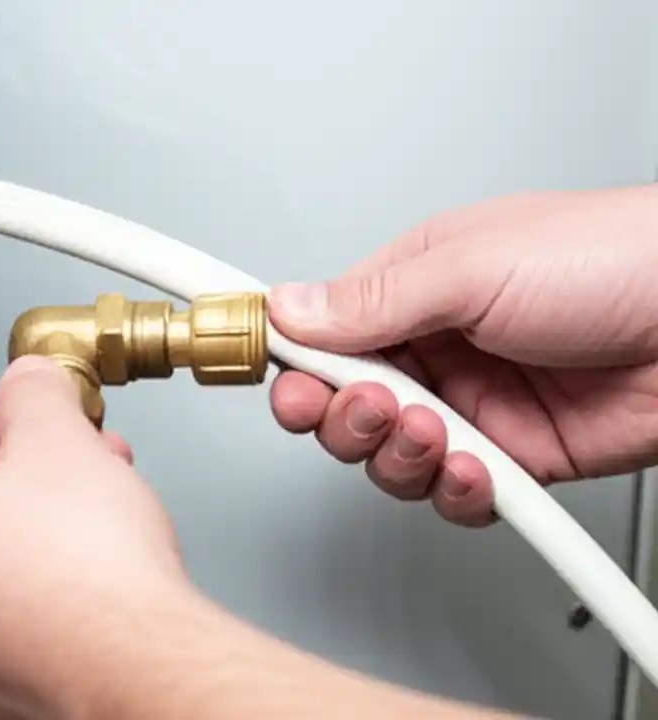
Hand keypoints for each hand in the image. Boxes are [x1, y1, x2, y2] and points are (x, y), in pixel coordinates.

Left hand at [0, 356, 192, 718]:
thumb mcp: (60, 438)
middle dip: (42, 474)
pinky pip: (21, 608)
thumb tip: (30, 380)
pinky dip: (56, 585)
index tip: (58, 421)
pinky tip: (100, 577)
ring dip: (52, 526)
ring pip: (0, 555)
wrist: (135, 667)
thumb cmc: (88, 574)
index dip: (22, 421)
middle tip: (92, 465)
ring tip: (104, 521)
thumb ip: (35, 393)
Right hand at [268, 186, 657, 526]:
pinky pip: (453, 492)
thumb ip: (373, 301)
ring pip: (388, 457)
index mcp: (415, 287)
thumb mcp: (473, 265)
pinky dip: (453, 490)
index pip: (320, 328)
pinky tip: (471, 466)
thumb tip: (290, 307)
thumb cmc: (619, 258)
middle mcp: (437, 349)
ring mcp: (474, 405)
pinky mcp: (514, 459)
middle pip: (340, 403)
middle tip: (362, 405)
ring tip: (430, 429)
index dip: (284, 353)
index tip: (252, 363)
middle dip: (339, 415)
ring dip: (397, 454)